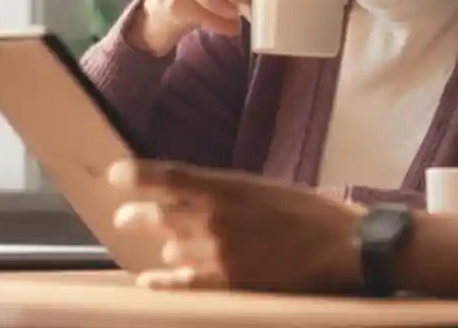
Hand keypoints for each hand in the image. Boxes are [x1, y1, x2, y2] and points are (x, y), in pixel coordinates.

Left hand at [108, 159, 362, 292]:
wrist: (341, 247)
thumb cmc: (311, 214)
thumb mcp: (267, 189)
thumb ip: (230, 193)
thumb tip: (199, 196)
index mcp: (230, 187)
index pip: (170, 176)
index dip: (137, 175)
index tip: (115, 174)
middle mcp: (218, 218)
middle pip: (159, 215)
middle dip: (137, 215)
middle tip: (125, 216)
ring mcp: (221, 252)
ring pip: (172, 247)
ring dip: (167, 245)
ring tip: (167, 245)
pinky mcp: (230, 282)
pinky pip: (185, 282)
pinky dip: (164, 281)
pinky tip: (150, 280)